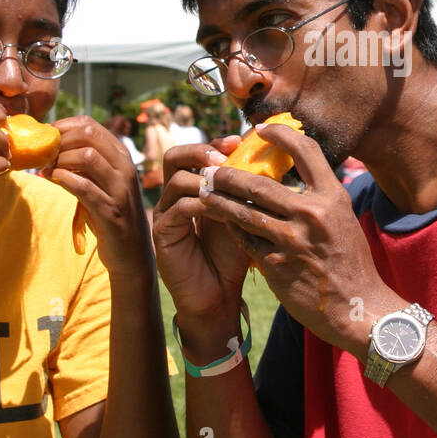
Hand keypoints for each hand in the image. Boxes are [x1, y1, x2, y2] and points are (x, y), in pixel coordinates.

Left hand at [43, 116, 151, 277]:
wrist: (131, 253)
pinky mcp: (111, 211)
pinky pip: (84, 188)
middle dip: (59, 142)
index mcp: (122, 157)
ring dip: (60, 161)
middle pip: (88, 135)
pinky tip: (53, 180)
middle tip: (45, 156)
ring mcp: (120, 189)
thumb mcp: (104, 182)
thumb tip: (53, 146)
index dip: (63, 127)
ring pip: (87, 156)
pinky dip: (64, 180)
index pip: (90, 125)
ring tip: (47, 170)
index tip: (46, 140)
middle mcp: (125, 168)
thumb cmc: (110, 214)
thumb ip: (87, 164)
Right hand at [151, 135, 255, 349]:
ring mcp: (166, 214)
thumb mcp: (244, 216)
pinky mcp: (163, 233)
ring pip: (177, 179)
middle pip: (174, 156)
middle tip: (224, 156)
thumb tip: (273, 160)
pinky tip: (223, 211)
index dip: (215, 143)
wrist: (218, 296)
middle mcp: (175, 197)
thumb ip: (249, 191)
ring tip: (228, 186)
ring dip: (206, 180)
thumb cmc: (233, 256)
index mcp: (193, 188)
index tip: (239, 141)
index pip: (196, 153)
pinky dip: (202, 205)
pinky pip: (179, 208)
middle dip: (200, 150)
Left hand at [195, 122, 398, 357]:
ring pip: (243, 212)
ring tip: (204, 193)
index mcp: (332, 196)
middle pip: (259, 183)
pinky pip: (246, 240)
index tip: (259, 130)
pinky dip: (233, 230)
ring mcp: (292, 240)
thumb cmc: (350, 261)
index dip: (280, 135)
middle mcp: (312, 213)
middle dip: (228, 175)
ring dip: (219, 201)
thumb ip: (318, 196)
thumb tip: (291, 173)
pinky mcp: (276, 265)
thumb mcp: (343, 218)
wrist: (358, 308)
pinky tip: (221, 224)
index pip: (304, 150)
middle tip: (212, 170)